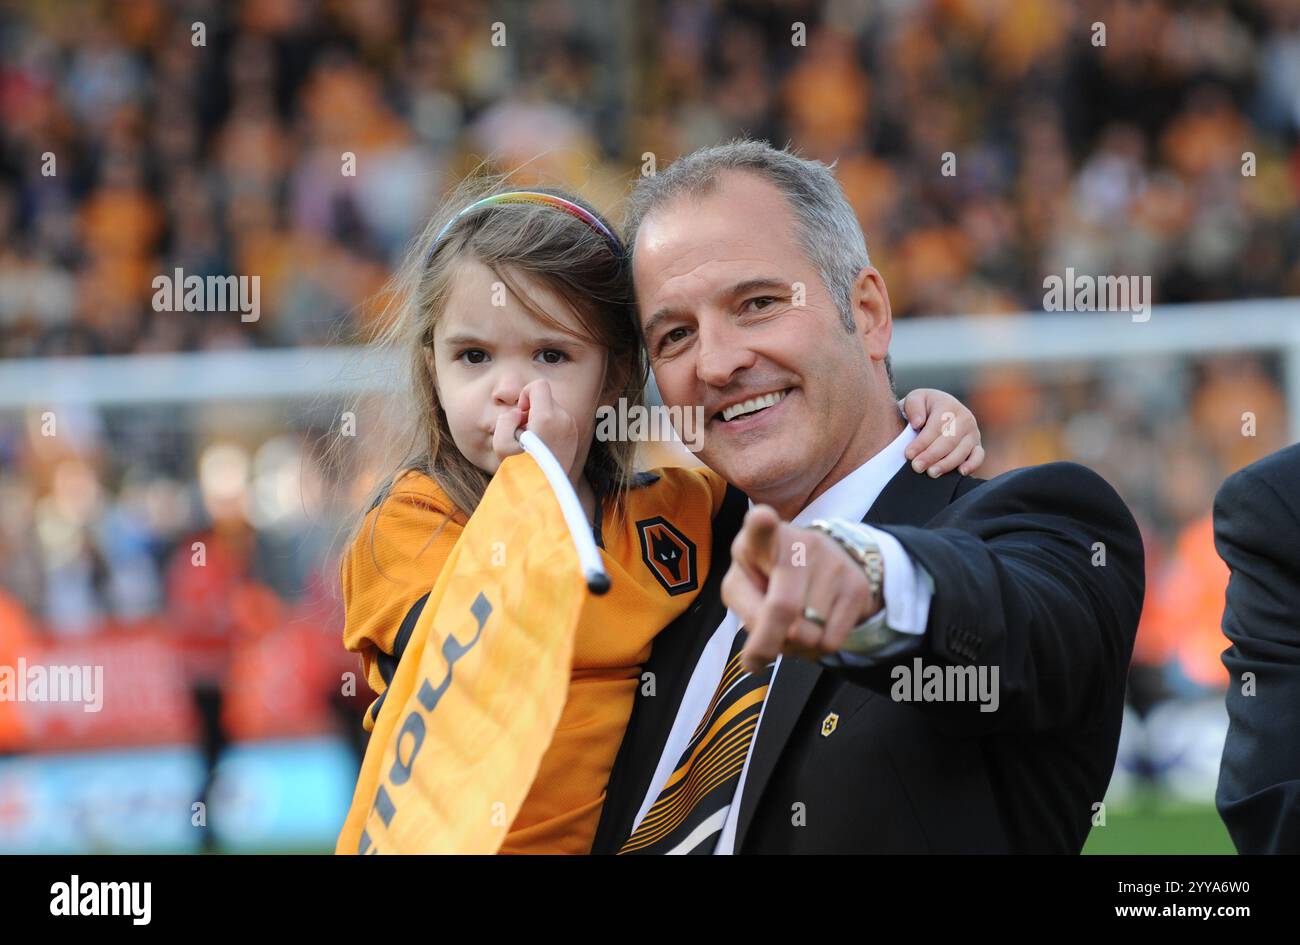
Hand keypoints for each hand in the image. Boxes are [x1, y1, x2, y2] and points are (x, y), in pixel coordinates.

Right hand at [491, 380, 581, 479]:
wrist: (543, 492)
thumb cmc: (520, 470)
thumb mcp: (500, 444)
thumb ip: (506, 419)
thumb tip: (519, 413)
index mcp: (547, 418)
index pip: (539, 386)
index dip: (526, 395)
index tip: (522, 414)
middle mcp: (564, 420)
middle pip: (546, 398)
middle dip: (532, 409)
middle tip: (524, 432)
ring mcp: (572, 428)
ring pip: (553, 410)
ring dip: (540, 420)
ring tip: (533, 442)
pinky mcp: (575, 437)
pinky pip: (560, 421)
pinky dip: (550, 428)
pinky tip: (543, 447)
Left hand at [721, 505, 881, 673]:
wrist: (822, 562)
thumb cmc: (768, 575)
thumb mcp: (743, 585)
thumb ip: (747, 609)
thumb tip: (774, 642)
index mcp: (763, 539)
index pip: (760, 527)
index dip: (761, 523)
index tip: (762, 518)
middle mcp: (802, 544)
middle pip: (783, 608)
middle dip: (767, 643)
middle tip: (760, 652)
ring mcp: (834, 564)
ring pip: (808, 635)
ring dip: (793, 648)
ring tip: (789, 627)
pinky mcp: (857, 587)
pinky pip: (830, 643)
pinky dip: (814, 650)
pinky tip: (809, 629)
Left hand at [899, 388, 983, 477]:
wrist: (935, 411)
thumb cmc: (921, 408)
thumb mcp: (914, 399)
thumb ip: (913, 407)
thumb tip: (917, 423)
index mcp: (948, 405)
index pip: (935, 427)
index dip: (922, 442)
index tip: (909, 454)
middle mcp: (964, 418)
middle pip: (949, 440)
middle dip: (932, 455)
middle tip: (917, 467)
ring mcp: (972, 432)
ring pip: (962, 451)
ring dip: (947, 464)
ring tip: (932, 473)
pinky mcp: (977, 445)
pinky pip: (979, 456)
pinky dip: (972, 465)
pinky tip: (961, 472)